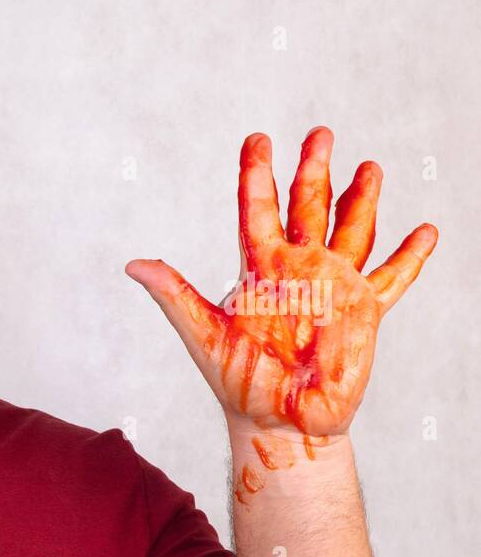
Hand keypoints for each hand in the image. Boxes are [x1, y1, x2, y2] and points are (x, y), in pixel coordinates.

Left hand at [126, 128, 435, 448]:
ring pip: (351, 230)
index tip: (257, 139)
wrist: (278, 424)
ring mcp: (332, 287)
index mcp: (259, 271)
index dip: (257, 175)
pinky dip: (409, 256)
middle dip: (314, 170)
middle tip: (320, 133)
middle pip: (308, 208)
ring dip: (360, 200)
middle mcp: (297, 270)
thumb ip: (174, 295)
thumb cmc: (239, 384)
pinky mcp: (363, 311)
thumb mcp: (204, 336)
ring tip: (368, 166)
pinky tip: (424, 230)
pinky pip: (391, 278)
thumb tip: (132, 264)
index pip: (257, 211)